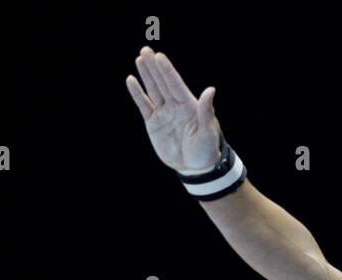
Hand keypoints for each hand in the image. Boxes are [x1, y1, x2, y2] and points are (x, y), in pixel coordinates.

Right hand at [125, 47, 221, 173]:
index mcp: (188, 105)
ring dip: (146, 75)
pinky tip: (131, 81)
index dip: (167, 71)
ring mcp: (163, 114)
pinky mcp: (153, 124)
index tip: (159, 57)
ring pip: (152, 90)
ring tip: (139, 59)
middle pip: (162, 83)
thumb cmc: (206, 149)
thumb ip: (206, 111)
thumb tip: (210, 90)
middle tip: (145, 50)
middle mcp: (175, 106)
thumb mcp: (208, 131)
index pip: (175, 84)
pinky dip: (137, 94)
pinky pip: (143, 106)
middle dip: (154, 67)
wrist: (194, 167)